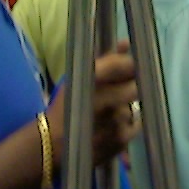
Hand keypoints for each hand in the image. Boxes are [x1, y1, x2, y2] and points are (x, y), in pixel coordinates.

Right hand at [44, 43, 139, 171]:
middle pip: (135, 87)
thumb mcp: (79, 78)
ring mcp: (117, 121)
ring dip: (126, 107)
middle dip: (130, 88)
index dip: (130, 66)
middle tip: (118, 93)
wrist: (53, 144)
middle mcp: (108, 98)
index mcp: (93, 78)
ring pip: (134, 107)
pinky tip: (111, 126)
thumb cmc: (66, 107)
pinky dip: (126, 124)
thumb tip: (126, 44)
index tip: (127, 70)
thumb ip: (107, 60)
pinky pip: (135, 125)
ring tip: (109, 113)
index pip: (126, 64)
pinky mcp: (123, 139)